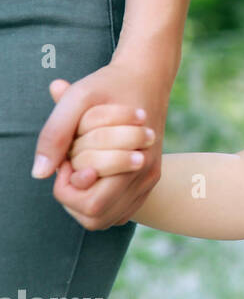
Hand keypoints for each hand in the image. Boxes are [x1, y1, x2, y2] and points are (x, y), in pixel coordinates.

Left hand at [32, 61, 169, 229]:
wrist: (146, 78)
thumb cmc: (109, 86)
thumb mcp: (77, 99)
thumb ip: (55, 135)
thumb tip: (40, 174)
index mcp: (135, 161)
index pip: (90, 205)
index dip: (67, 187)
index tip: (66, 160)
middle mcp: (146, 176)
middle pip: (97, 218)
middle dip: (73, 196)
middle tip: (72, 167)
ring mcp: (149, 180)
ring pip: (108, 219)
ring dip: (85, 200)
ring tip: (82, 171)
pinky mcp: (149, 181)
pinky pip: (120, 211)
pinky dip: (101, 201)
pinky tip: (94, 177)